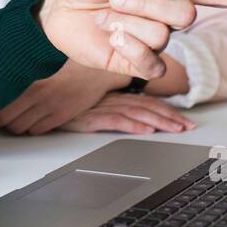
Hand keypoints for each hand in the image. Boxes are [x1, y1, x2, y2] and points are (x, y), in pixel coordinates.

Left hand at [0, 62, 128, 134]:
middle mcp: (35, 92)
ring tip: (20, 116)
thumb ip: (18, 64)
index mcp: (26, 75)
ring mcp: (48, 106)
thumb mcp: (39, 54)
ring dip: (17, 124)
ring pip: (18, 128)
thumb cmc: (68, 55)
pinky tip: (36, 118)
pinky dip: (33, 127)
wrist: (97, 63)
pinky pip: (37, 130)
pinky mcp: (61, 115)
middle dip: (2, 118)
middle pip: (4, 119)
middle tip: (4, 113)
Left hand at [37, 0, 226, 80]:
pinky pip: (150, 61)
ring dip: (128, 21)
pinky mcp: (141, 63)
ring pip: (161, 35)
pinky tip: (113, 38)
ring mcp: (158, 40)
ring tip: (110, 15)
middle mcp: (170, 16)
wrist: (60, 10)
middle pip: (185, 15)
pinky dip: (127, 46)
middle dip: (145, 2)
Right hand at [59, 93, 196, 134]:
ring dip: (158, 121)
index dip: (167, 110)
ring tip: (175, 129)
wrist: (38, 102)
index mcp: (113, 96)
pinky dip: (133, 124)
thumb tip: (135, 118)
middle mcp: (110, 99)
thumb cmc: (63, 104)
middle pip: (147, 106)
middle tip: (189, 127)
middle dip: (171, 117)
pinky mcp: (89, 117)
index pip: (146, 102)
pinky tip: (146, 130)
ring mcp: (100, 107)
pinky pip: (116, 120)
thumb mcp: (92, 105)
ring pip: (137, 112)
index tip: (184, 120)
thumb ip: (111, 108)